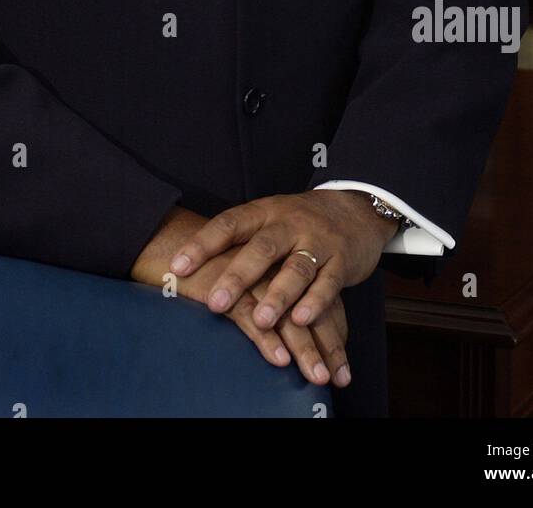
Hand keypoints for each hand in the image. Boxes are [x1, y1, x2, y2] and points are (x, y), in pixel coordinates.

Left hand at [168, 191, 396, 354]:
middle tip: (216, 303)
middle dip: (238, 276)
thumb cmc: (298, 223)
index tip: (176, 267)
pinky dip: (315, 302)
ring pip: (296, 269)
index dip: (202, 244)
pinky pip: (328, 283)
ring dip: (278, 295)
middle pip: (261, 248)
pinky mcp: (342, 261)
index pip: (228, 224)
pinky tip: (301, 320)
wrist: (355, 210)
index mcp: (264, 212)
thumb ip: (237, 242)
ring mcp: (317, 241)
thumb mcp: (267, 221)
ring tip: (262, 320)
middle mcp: (289, 224)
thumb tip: (184, 268)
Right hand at [220, 264, 351, 387]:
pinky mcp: (224, 282)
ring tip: (315, 374)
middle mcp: (274, 261)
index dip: (334, 333)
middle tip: (337, 378)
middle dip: (326, 343)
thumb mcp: (259, 269)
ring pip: (286, 315)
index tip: (342, 367)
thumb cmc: (221, 257)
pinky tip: (279, 358)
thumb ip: (281, 291)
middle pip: (308, 309)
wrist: (175, 239)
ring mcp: (250, 271)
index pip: (321, 296)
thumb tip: (303, 334)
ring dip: (304, 347)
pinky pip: (250, 314)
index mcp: (288, 258)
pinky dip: (266, 338)